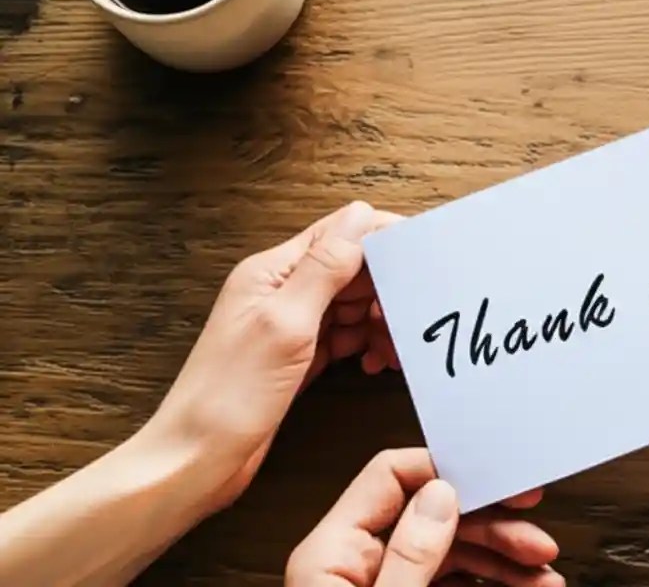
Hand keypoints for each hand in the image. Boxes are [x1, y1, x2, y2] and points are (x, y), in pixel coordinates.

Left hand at [147, 201, 402, 511]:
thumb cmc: (228, 397)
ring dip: (381, 321)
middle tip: (408, 318)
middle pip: (352, 269)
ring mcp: (290, 324)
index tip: (420, 258)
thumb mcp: (286, 324)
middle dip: (386, 289)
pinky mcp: (299, 356)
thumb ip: (325, 269)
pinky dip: (367, 345)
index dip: (382, 239)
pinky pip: (346, 336)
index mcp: (273, 271)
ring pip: (354, 304)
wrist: (197, 461)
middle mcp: (281, 291)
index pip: (340, 232)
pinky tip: (376, 364)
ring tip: (394, 349)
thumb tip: (361, 216)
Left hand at [287, 448, 563, 586]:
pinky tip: (524, 585)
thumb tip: (440, 496)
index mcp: (332, 554)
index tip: (500, 484)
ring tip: (544, 576)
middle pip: (435, 518)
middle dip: (494, 527)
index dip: (452, 474)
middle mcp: (352, 565)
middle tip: (535, 539)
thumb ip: (411, 555)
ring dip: (504, 560)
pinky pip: (452, 581)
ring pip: (452, 554)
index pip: (393, 477)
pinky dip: (492, 582)